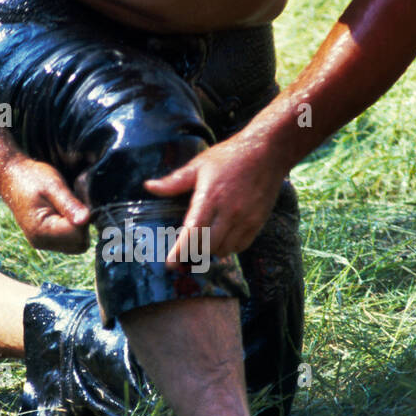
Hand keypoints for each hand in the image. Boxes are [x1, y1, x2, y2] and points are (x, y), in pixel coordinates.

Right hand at [5, 158, 89, 252]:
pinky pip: (69, 241)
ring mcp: (43, 243)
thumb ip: (69, 204)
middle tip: (71, 204)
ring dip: (77, 227)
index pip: (78, 235)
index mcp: (41, 230)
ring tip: (65, 208)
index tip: (76, 201)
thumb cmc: (31, 177)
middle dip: (82, 225)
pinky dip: (71, 229)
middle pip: (79, 244)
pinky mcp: (45, 240)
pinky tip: (62, 213)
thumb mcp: (53, 185)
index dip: (84, 218)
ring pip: (76, 244)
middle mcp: (41, 242)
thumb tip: (86, 220)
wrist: (12, 176)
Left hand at [143, 138, 282, 264]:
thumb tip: (149, 187)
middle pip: (207, 246)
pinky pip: (240, 246)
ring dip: (211, 250)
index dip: (180, 251)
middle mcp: (228, 211)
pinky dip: (229, 247)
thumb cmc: (230, 156)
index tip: (170, 264)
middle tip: (186, 248)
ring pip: (224, 249)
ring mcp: (245, 218)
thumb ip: (174, 181)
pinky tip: (223, 237)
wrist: (266, 152)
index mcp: (210, 197)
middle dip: (194, 250)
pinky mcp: (258, 222)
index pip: (192, 232)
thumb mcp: (199, 165)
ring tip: (204, 240)